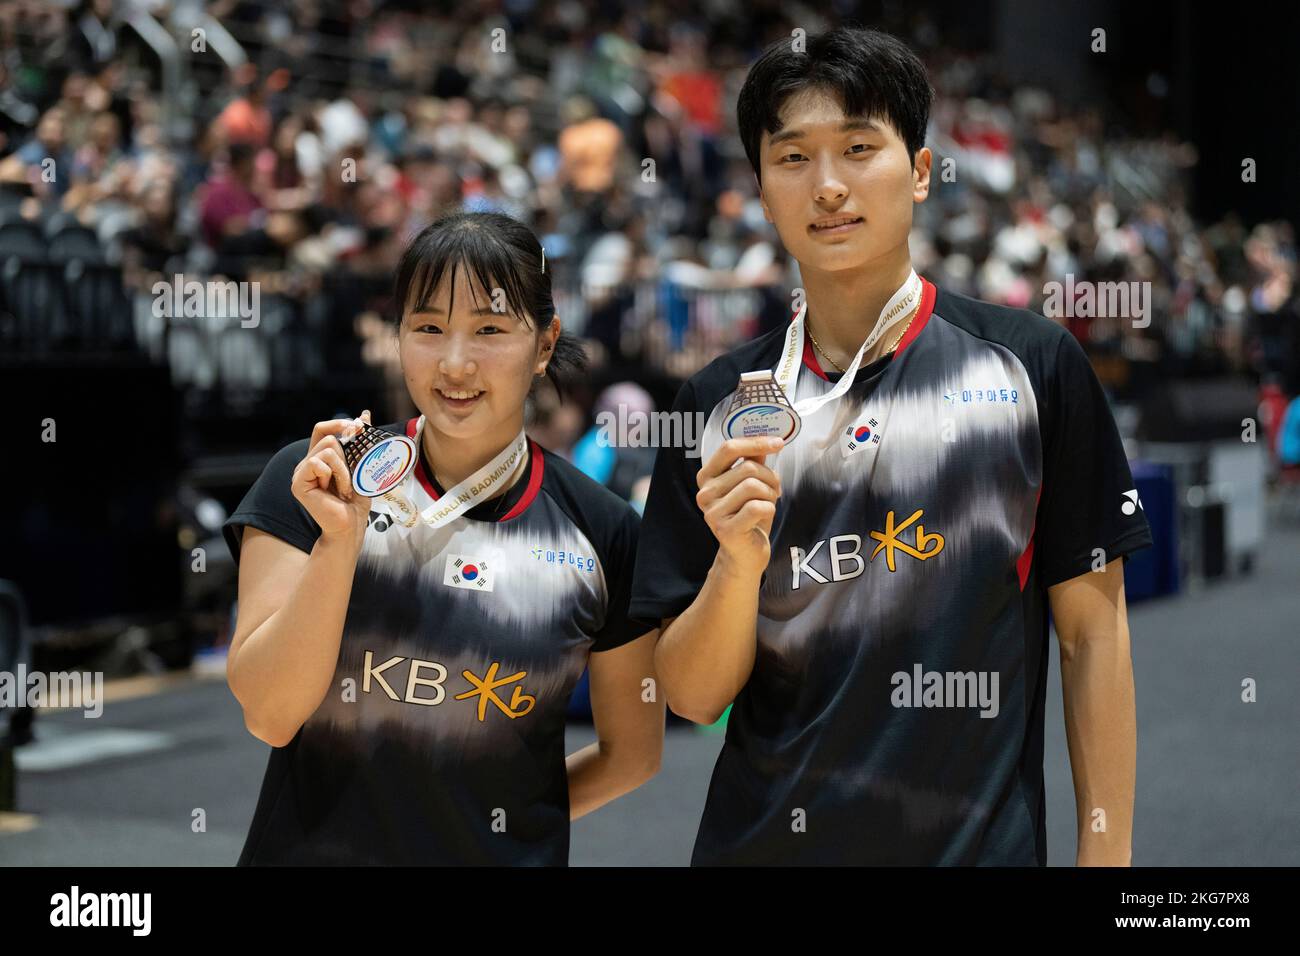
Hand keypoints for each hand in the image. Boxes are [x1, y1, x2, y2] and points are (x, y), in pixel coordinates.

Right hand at [291, 410, 374, 545]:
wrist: (351, 526)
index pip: (322, 429)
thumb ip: (360, 442)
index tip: (359, 427)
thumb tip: (365, 414)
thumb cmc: (356, 500)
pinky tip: (337, 490)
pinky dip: (335, 474)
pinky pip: (318, 462)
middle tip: (353, 477)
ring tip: (346, 487)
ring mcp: (300, 472)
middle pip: (328, 438)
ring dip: (344, 468)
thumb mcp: (362, 466)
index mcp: (319, 458)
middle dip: (348, 454)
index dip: (338, 424)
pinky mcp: (298, 483)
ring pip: (326, 448)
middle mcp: (307, 463)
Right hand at [695, 435, 783, 577]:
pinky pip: (758, 507)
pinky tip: (766, 515)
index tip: (778, 443)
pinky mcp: (726, 530)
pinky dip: (770, 508)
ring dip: (771, 493)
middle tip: (775, 489)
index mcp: (706, 478)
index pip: (729, 448)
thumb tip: (767, 440)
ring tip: (770, 502)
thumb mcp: (749, 485)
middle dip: (770, 476)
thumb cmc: (748, 517)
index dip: (755, 442)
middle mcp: (704, 494)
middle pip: (747, 468)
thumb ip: (752, 462)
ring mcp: (713, 513)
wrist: (744, 555)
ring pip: (753, 486)